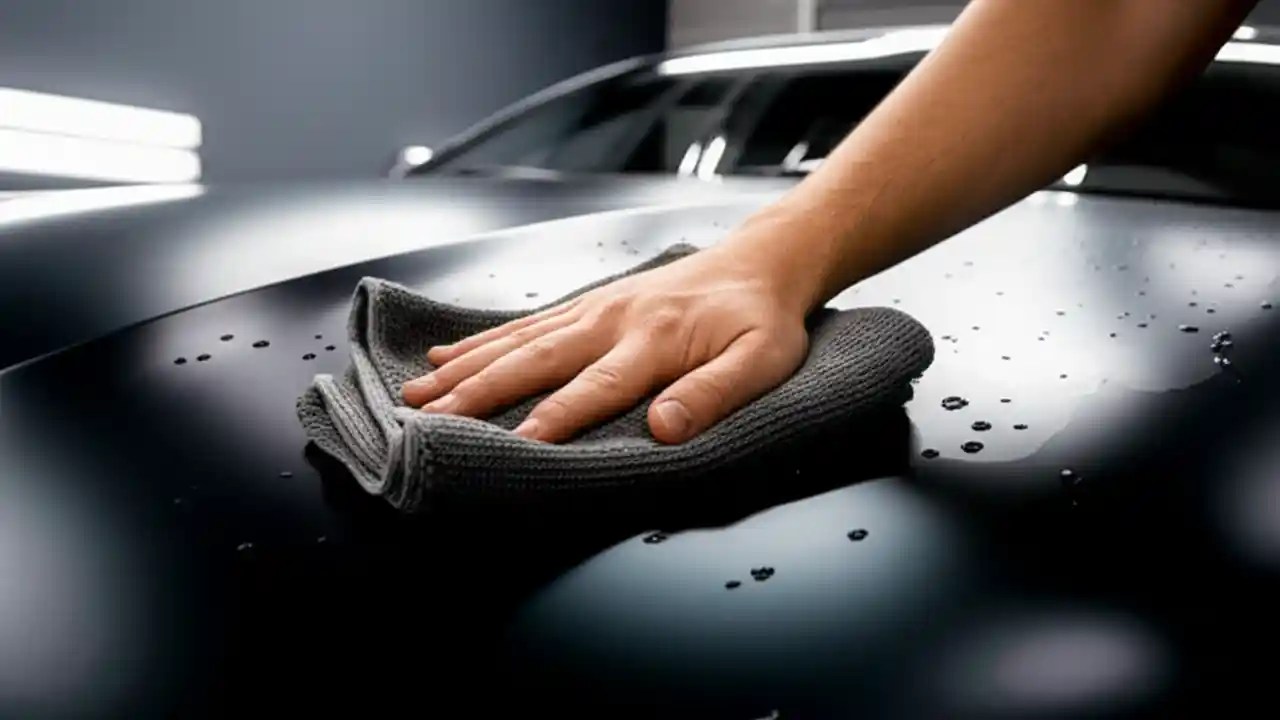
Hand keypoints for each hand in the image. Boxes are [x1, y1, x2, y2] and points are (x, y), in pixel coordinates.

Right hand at [401, 235, 811, 443]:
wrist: (760, 261)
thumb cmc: (762, 320)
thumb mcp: (762, 361)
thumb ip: (714, 393)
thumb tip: (663, 427)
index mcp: (653, 341)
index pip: (594, 388)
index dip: (554, 419)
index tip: (514, 444)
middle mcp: (611, 321)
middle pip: (536, 361)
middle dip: (480, 392)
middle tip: (430, 418)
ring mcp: (594, 310)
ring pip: (519, 342)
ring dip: (467, 369)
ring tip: (418, 393)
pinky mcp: (587, 305)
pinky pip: (527, 324)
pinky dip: (483, 341)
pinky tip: (448, 356)